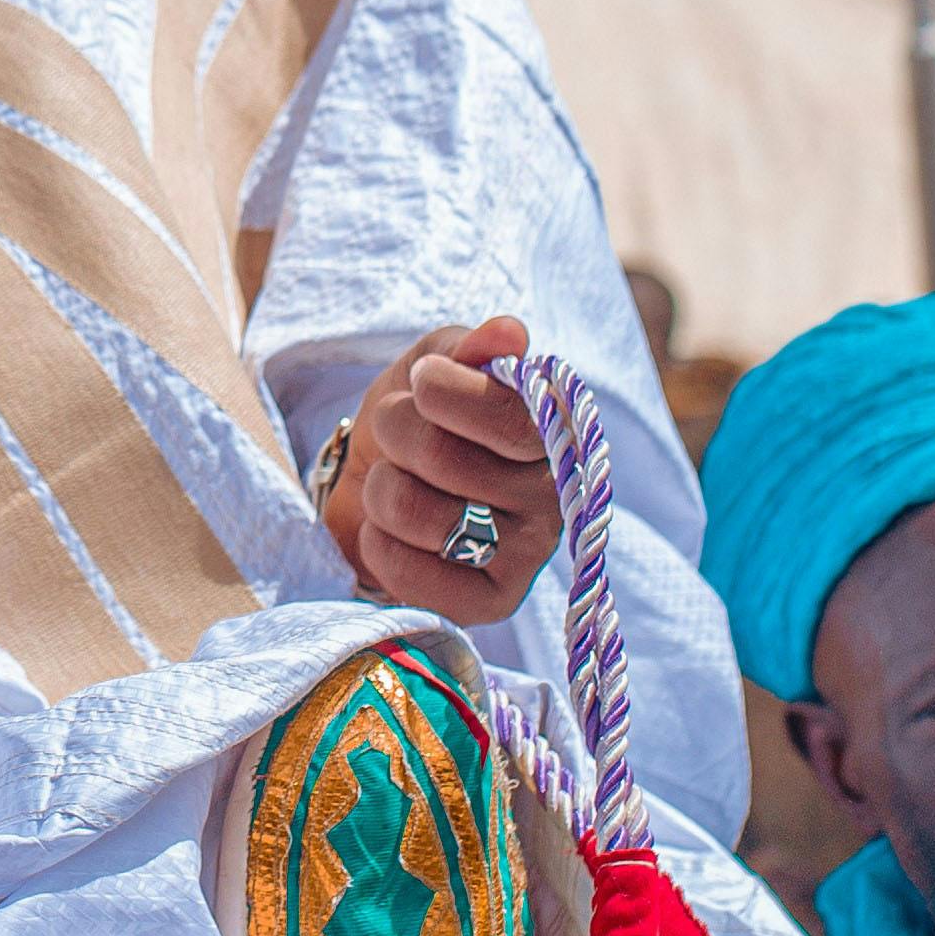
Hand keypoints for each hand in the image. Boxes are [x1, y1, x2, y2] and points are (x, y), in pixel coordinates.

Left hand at [322, 313, 563, 629]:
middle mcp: (554, 494)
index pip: (509, 417)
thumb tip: (509, 333)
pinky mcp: (493, 602)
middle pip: (444, 460)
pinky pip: (414, 575)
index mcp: (554, 428)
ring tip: (391, 481)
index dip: (448, 395)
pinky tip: (388, 532)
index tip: (421, 380)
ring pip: (418, 513)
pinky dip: (380, 545)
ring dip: (382, 488)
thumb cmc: (419, 417)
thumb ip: (468, 347)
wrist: (381, 483)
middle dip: (396, 431)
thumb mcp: (435, 364)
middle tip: (395, 429)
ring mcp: (528, 554)